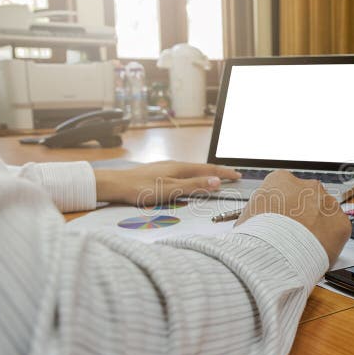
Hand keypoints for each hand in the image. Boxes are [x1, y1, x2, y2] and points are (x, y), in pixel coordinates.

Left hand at [94, 161, 240, 205]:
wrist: (115, 184)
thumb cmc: (140, 188)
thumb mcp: (170, 189)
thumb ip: (193, 186)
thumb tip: (217, 181)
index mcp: (180, 167)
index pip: (208, 170)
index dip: (224, 173)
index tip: (238, 175)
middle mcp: (175, 165)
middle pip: (202, 168)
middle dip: (218, 173)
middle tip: (232, 177)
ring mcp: (166, 168)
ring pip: (192, 171)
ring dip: (206, 175)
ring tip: (215, 180)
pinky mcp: (159, 173)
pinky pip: (183, 174)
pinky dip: (194, 177)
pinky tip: (190, 182)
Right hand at [235, 170, 350, 264]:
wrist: (274, 254)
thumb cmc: (255, 237)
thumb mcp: (246, 216)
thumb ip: (257, 213)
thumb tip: (254, 223)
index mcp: (281, 180)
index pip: (285, 190)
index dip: (283, 209)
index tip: (281, 222)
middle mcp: (307, 186)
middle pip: (307, 199)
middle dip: (302, 216)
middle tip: (293, 235)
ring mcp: (327, 202)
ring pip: (324, 213)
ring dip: (317, 227)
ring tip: (304, 247)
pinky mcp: (341, 222)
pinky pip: (337, 230)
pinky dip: (330, 241)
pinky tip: (316, 251)